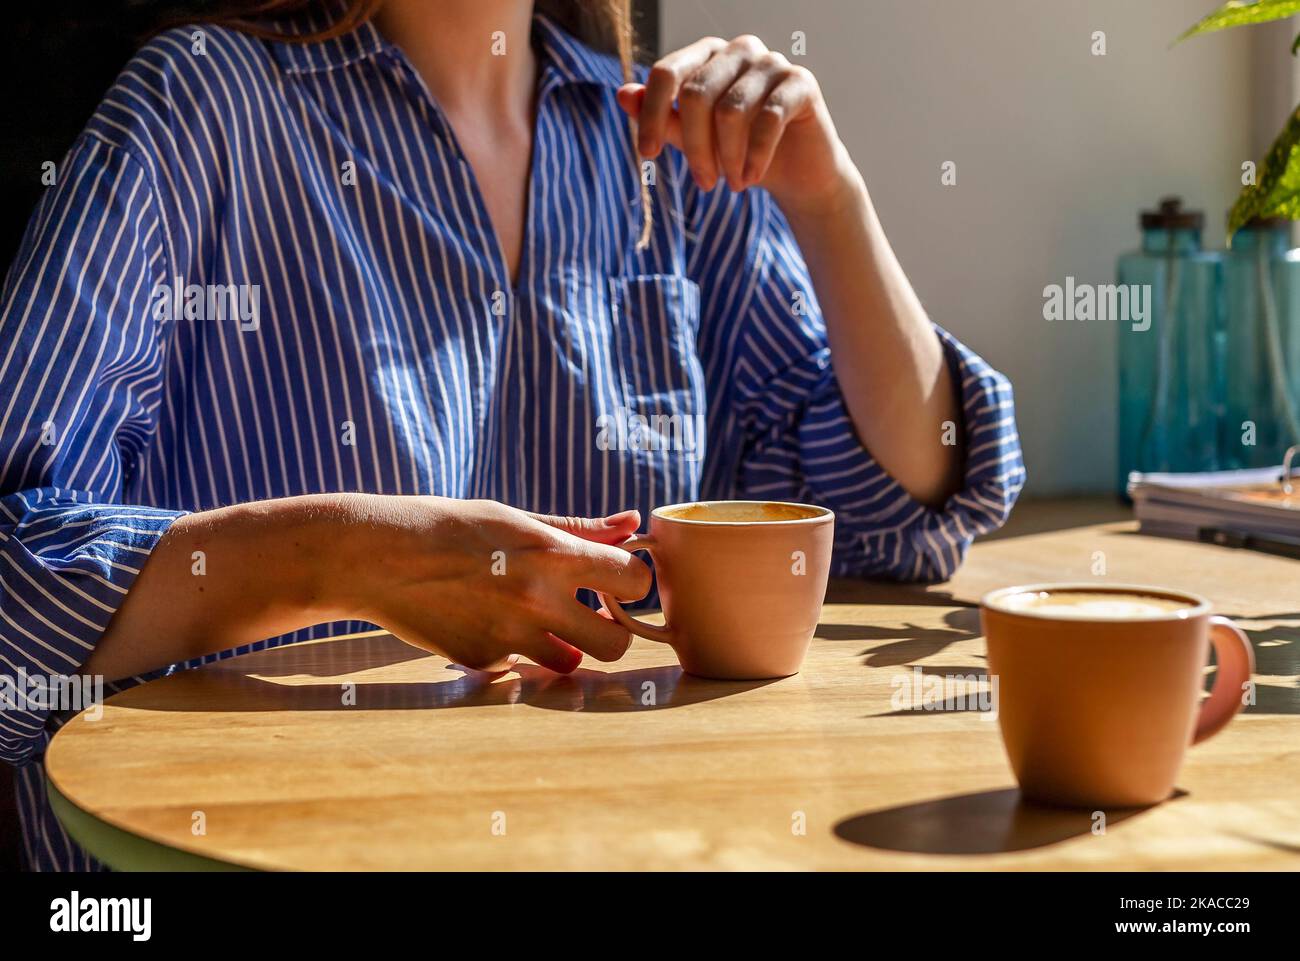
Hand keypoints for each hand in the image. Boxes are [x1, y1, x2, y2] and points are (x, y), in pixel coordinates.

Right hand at [344, 497, 650, 673]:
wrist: (379, 557)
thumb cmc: (451, 529)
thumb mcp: (516, 519)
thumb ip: (580, 529)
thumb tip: (632, 522)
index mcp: (553, 554)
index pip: (632, 580)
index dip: (631, 582)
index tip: (615, 580)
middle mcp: (538, 600)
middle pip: (615, 643)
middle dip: (609, 632)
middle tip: (589, 617)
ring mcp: (510, 637)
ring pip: (570, 665)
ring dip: (563, 649)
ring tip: (535, 623)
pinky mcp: (482, 661)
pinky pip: (518, 668)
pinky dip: (511, 653)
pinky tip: (484, 625)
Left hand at [616, 34, 855, 214]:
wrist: (797, 173)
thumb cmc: (740, 152)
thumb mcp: (696, 140)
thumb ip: (664, 119)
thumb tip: (623, 94)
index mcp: (708, 55)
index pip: (667, 73)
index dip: (652, 115)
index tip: (647, 155)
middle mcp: (740, 49)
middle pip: (697, 94)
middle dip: (695, 147)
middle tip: (704, 184)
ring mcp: (772, 62)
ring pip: (730, 110)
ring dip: (727, 157)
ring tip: (734, 184)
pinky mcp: (801, 82)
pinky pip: (768, 119)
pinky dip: (755, 156)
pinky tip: (751, 179)